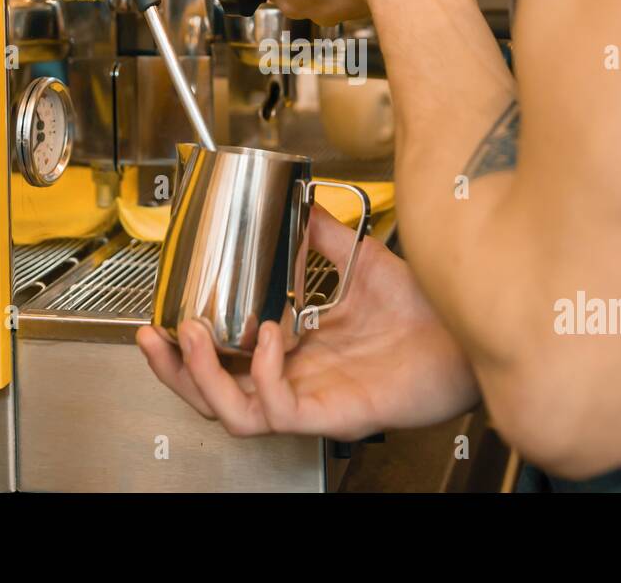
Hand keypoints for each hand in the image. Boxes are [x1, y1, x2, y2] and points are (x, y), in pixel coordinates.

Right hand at [135, 205, 479, 440]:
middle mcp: (297, 381)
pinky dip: (264, 374)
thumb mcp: (360, 262)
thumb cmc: (426, 310)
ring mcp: (313, 400)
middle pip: (214, 396)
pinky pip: (279, 409)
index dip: (188, 346)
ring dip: (204, 377)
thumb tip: (297, 207)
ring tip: (196, 336)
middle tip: (152, 336)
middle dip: (174, 370)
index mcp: (295, 352)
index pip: (226, 362)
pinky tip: (269, 337)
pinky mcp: (334, 413)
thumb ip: (323, 238)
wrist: (468, 331)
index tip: (163, 316)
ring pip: (235, 412)